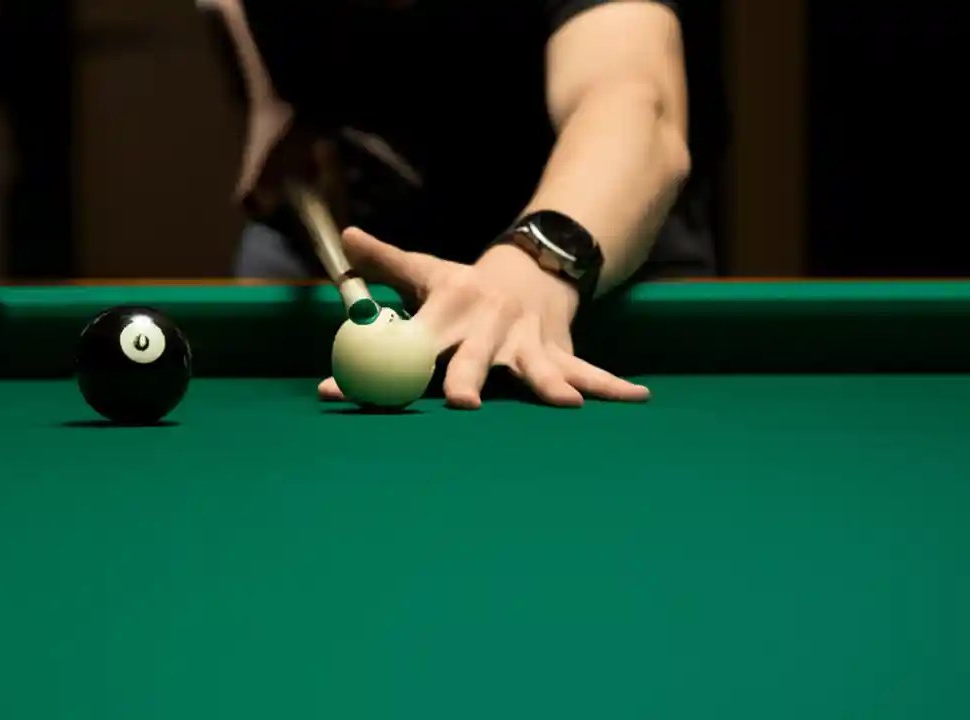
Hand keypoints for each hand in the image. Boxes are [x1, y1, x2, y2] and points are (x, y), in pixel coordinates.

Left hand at [319, 227, 651, 408]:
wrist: (531, 267)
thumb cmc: (464, 283)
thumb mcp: (425, 270)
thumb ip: (383, 263)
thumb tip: (345, 237)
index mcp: (447, 310)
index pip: (401, 341)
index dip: (368, 365)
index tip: (332, 389)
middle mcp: (487, 328)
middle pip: (473, 359)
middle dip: (469, 378)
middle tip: (463, 402)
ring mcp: (525, 341)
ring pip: (537, 369)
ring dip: (550, 386)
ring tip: (565, 404)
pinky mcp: (557, 351)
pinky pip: (586, 371)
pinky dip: (611, 385)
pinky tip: (638, 396)